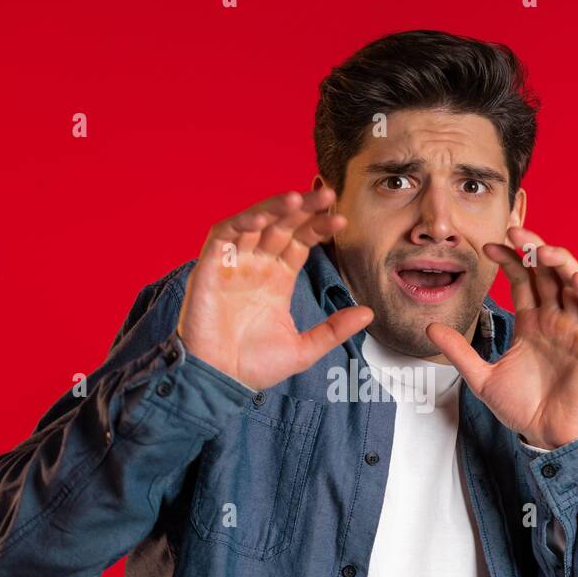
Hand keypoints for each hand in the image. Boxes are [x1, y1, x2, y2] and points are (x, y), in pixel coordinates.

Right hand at [177, 188, 373, 389]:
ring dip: (274, 208)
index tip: (341, 222)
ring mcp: (233, 264)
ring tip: (297, 199)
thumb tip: (369, 313)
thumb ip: (334, 329)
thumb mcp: (304, 349)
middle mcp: (256, 266)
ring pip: (254, 223)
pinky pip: (223, 234)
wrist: (218, 381)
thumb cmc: (252, 367)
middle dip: (304, 209)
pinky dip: (241, 223)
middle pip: (282, 226)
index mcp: (277, 279)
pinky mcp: (209, 267)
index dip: (318, 228)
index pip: (300, 242)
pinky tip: (262, 218)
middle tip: (327, 195)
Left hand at [426, 226, 577, 450]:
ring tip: (541, 249)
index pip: (523, 279)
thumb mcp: (481, 377)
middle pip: (549, 272)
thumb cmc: (521, 408)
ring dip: (562, 262)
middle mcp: (555, 319)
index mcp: (532, 322)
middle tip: (514, 231)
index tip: (487, 247)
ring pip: (575, 282)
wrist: (546, 437)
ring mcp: (577, 328)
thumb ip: (458, 352)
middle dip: (533, 249)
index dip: (509, 259)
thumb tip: (429, 328)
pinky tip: (574, 279)